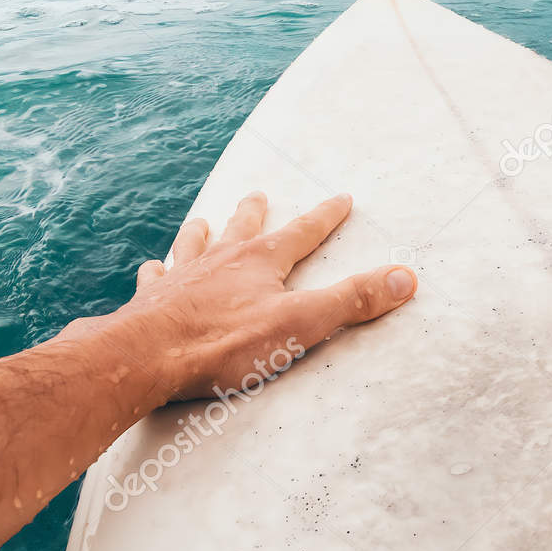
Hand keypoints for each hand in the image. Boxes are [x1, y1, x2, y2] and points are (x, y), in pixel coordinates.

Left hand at [70, 191, 416, 401]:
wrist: (146, 355)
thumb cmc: (225, 342)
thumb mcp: (301, 324)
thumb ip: (352, 300)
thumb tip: (405, 277)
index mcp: (259, 263)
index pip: (302, 233)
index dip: (325, 217)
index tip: (342, 198)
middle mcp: (219, 260)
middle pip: (242, 229)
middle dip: (254, 214)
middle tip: (257, 195)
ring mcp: (181, 278)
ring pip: (194, 245)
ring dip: (202, 233)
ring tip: (202, 222)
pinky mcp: (151, 302)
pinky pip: (155, 279)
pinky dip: (157, 272)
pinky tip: (152, 269)